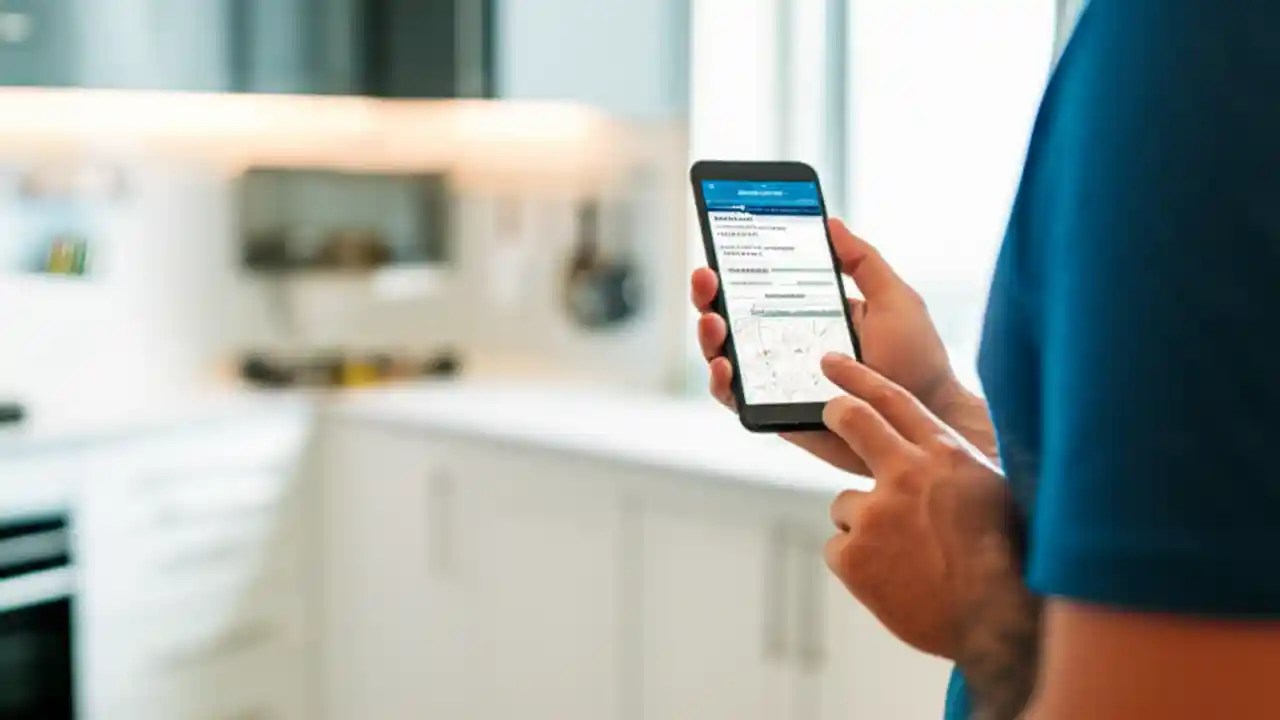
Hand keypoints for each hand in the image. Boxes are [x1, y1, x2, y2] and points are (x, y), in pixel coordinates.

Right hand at [691, 218, 993, 473]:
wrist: (928, 418)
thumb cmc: (917, 362)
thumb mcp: (894, 299)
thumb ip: (863, 261)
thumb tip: (830, 223)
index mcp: (810, 314)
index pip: (760, 286)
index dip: (735, 266)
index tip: (722, 246)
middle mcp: (787, 345)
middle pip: (732, 317)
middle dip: (710, 294)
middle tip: (707, 276)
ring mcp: (777, 380)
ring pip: (724, 356)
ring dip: (708, 336)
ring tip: (711, 321)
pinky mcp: (774, 413)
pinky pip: (735, 399)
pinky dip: (720, 383)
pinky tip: (723, 366)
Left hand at [819, 353, 1025, 659]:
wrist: (998, 620)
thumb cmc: (1008, 559)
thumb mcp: (995, 492)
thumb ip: (957, 464)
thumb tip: (936, 447)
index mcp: (944, 455)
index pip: (892, 398)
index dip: (857, 376)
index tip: (832, 363)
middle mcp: (905, 474)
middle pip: (852, 419)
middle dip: (836, 411)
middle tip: (831, 411)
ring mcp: (875, 513)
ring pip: (845, 504)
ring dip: (864, 526)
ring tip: (903, 557)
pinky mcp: (852, 555)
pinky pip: (838, 548)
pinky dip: (857, 563)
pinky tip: (889, 579)